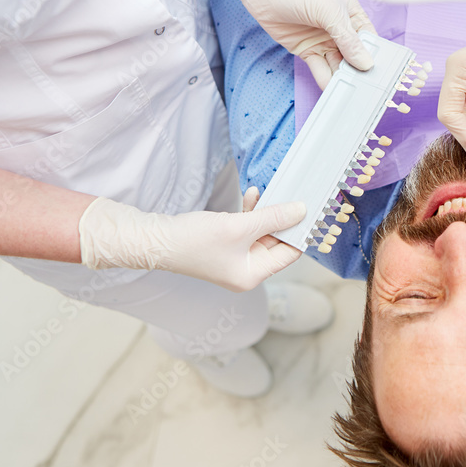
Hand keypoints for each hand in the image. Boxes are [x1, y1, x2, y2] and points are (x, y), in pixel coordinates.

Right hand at [78, 194, 304, 291]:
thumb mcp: (239, 226)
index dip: (300, 231)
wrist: (154, 239)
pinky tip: (252, 195)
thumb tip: (300, 211)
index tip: (311, 209)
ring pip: (262, 232)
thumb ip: (272, 217)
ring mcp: (235, 259)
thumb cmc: (192, 240)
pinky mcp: (225, 246)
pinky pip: (247, 229)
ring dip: (265, 212)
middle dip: (282, 218)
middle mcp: (246, 270)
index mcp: (253, 274)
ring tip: (266, 192)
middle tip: (293, 194)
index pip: (289, 253)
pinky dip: (251, 213)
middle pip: (276, 242)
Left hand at [197, 0, 376, 89]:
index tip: (382, 75)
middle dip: (359, 72)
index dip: (376, 56)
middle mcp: (341, 30)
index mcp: (352, 16)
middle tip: (367, 90)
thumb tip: (366, 63)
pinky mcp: (308, 52)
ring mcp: (324, 42)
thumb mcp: (331, 13)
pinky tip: (331, 88)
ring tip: (350, 93)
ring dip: (343, 78)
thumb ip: (349, 40)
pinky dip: (325, 79)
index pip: (369, 40)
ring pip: (338, 65)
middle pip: (355, 56)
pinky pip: (320, 68)